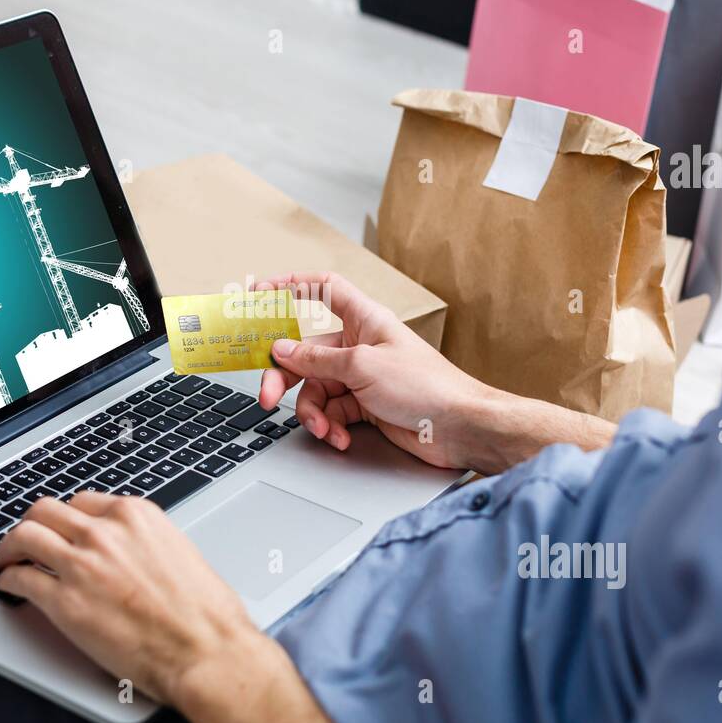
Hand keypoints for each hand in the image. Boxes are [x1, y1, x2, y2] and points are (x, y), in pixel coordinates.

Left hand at [0, 492, 341, 722]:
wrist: (205, 648)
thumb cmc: (203, 611)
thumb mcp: (177, 551)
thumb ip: (143, 542)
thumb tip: (126, 550)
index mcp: (135, 516)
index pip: (82, 502)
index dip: (65, 518)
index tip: (60, 529)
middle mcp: (105, 532)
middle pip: (45, 511)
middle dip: (30, 524)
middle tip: (24, 540)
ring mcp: (82, 564)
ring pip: (25, 536)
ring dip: (9, 548)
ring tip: (6, 561)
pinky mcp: (65, 602)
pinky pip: (21, 580)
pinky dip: (9, 581)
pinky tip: (9, 587)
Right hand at [255, 271, 494, 469]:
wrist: (461, 427)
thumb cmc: (427, 386)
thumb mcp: (362, 366)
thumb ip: (317, 359)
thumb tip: (282, 349)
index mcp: (364, 320)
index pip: (322, 289)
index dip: (291, 285)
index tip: (260, 293)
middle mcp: (359, 346)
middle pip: (306, 353)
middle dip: (286, 378)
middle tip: (269, 398)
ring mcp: (361, 377)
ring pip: (316, 390)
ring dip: (313, 413)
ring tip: (324, 429)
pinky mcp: (365, 406)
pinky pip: (332, 412)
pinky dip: (331, 427)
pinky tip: (340, 437)